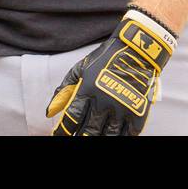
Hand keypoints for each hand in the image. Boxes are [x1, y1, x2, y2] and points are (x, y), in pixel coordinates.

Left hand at [46, 9, 175, 135]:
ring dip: (99, 139)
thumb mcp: (80, 69)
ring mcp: (122, 107)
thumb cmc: (105, 59)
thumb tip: (49, 112)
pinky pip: (128, 134)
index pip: (71, 118)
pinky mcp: (138, 111)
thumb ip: (64, 90)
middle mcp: (103, 101)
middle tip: (77, 138)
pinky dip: (120, 137)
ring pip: (108, 135)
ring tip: (93, 138)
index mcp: (88, 89)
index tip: (58, 136)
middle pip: (88, 130)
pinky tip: (113, 137)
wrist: (136, 49)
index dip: (63, 131)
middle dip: (80, 137)